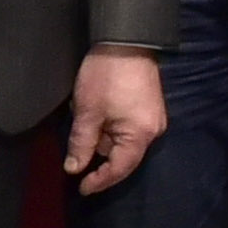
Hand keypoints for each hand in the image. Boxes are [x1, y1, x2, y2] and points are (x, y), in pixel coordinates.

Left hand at [64, 50, 165, 194]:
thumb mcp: (88, 112)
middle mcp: (153, 130)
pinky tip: (96, 106)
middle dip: (97, 146)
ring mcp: (153, 117)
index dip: (99, 181)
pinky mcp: (149, 105)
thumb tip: (74, 169)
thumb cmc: (106, 76)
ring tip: (86, 108)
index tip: (81, 188)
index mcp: (141, 135)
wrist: (126, 38)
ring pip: (122, 138)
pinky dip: (109, 122)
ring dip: (102, 131)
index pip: (119, 169)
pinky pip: (127, 125)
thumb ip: (81, 144)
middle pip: (121, 154)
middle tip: (79, 130)